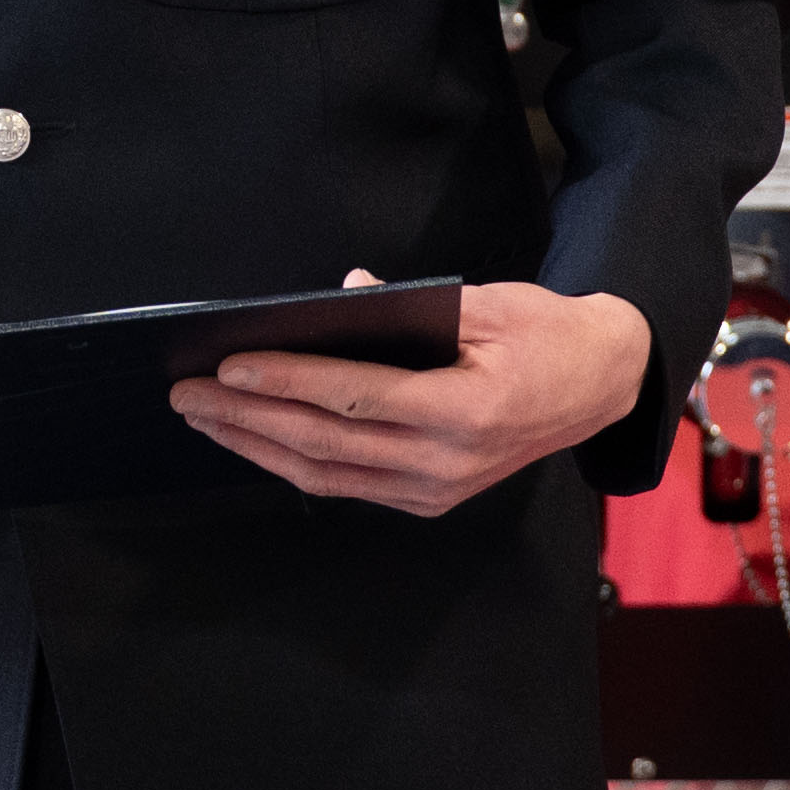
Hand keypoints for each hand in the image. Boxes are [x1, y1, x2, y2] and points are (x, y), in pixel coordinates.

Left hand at [170, 267, 651, 517]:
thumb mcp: (490, 303)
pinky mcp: (431, 499)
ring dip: (257, 447)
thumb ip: (413, 303)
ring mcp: (438, 490)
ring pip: (328, 474)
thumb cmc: (545, 335)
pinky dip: (295, 463)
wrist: (602, 385)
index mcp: (465, 412)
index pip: (354, 398)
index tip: (228, 365)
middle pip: (326, 443)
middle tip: (187, 395)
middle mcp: (447, 463)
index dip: (286, 382)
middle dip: (248, 418)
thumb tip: (344, 290)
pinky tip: (254, 439)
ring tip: (204, 418)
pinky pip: (349, 485)